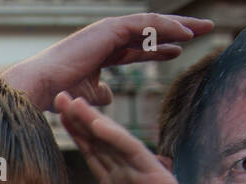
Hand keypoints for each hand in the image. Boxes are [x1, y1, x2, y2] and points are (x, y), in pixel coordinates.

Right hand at [0, 14, 212, 109]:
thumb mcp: (86, 96)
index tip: (179, 50)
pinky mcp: (111, 29)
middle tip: (201, 31)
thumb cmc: (58, 95)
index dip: (158, 48)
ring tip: (203, 28)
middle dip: (176, 30)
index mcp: (101, 50)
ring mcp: (108, 30)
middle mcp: (106, 36)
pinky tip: (187, 34)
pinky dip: (168, 28)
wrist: (41, 87)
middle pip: (149, 30)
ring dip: (179, 25)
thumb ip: (100, 94)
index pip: (136, 46)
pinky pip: (148, 25)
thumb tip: (111, 97)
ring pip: (152, 23)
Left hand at [57, 92, 221, 183]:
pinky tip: (96, 123)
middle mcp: (128, 174)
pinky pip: (132, 152)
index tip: (55, 117)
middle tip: (58, 95)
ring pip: (112, 141)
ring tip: (72, 101)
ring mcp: (142, 173)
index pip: (93, 154)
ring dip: (91, 121)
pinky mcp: (156, 177)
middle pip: (99, 142)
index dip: (75, 136)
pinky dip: (114, 137)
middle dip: (78, 120)